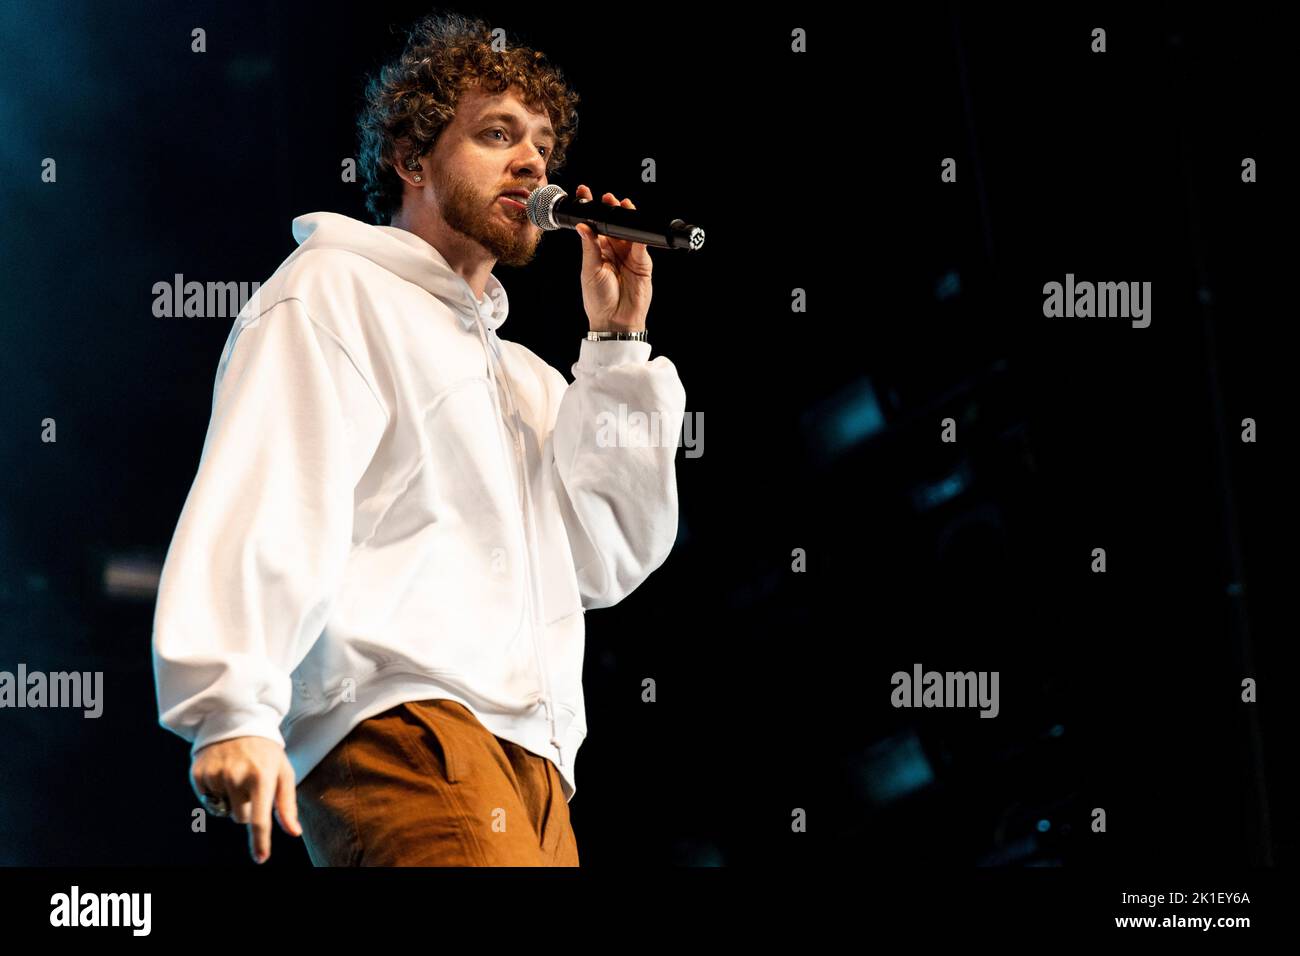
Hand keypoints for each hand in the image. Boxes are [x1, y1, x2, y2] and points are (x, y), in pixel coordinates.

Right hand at [191, 736, 301, 862]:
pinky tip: (222, 773)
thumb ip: (287, 804)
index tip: (260, 858)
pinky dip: (215, 794)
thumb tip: (294, 832)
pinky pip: (207, 801)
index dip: (260, 841)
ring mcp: (215, 775)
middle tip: (250, 782)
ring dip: (231, 799)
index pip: (259, 818)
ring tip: (236, 773)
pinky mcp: (198, 775)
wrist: (235, 721)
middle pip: (240, 818)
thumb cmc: (265, 751)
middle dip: (247, 807)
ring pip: (224, 811)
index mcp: (261, 776)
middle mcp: (236, 777)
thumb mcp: (282, 771)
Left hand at [573, 184, 651, 332]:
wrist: (615, 321)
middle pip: (613, 225)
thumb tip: (583, 226)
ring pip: (628, 231)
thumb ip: (590, 247)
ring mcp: (629, 256)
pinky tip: (634, 226)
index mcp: (597, 251)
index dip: (590, 210)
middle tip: (607, 199)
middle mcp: (613, 251)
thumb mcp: (589, 270)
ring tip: (621, 205)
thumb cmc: (598, 300)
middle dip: (610, 209)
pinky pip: (642, 244)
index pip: (594, 226)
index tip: (584, 194)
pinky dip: (639, 234)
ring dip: (625, 217)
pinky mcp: (643, 263)